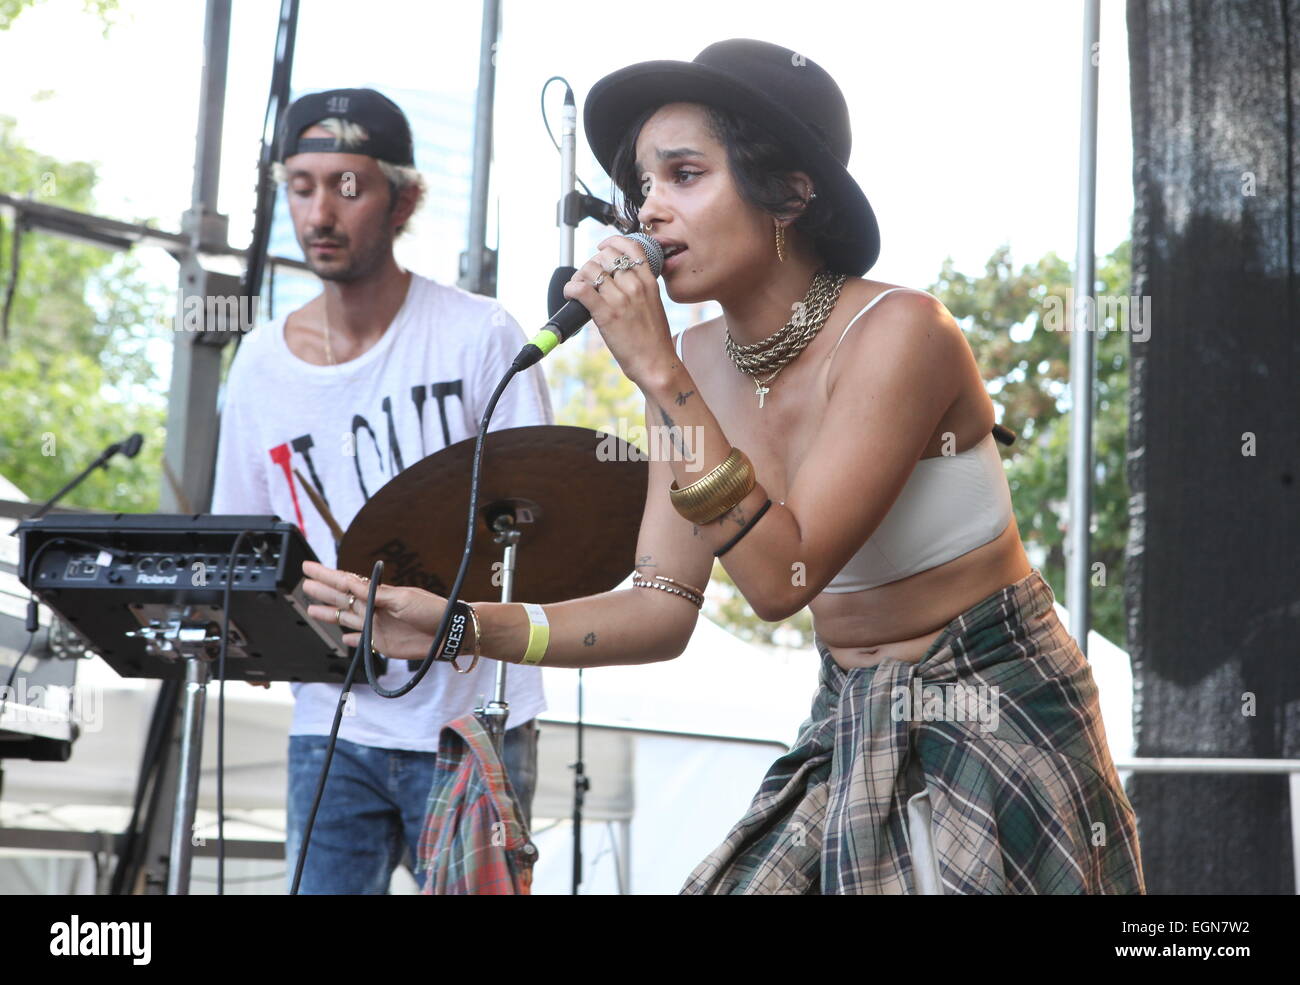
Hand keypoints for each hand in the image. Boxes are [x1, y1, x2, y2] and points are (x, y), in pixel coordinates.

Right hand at [302, 560, 447, 661]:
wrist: (450, 634)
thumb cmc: (432, 611)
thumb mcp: (402, 599)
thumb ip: (374, 593)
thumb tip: (350, 582)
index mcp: (379, 593)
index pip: (346, 582)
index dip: (326, 575)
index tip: (308, 567)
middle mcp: (374, 608)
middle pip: (341, 599)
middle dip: (322, 592)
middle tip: (303, 585)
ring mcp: (377, 626)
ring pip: (346, 618)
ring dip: (328, 613)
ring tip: (310, 608)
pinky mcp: (382, 643)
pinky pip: (361, 640)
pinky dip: (351, 639)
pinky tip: (341, 637)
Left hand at [562, 234, 674, 387]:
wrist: (656, 364)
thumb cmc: (654, 341)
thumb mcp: (653, 306)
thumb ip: (640, 289)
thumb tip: (620, 281)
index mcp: (649, 282)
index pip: (630, 247)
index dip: (612, 243)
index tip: (602, 247)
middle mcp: (635, 286)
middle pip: (606, 257)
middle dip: (592, 263)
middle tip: (588, 277)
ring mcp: (621, 299)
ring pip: (591, 270)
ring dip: (579, 276)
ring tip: (578, 288)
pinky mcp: (606, 314)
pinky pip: (582, 289)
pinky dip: (571, 288)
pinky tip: (571, 294)